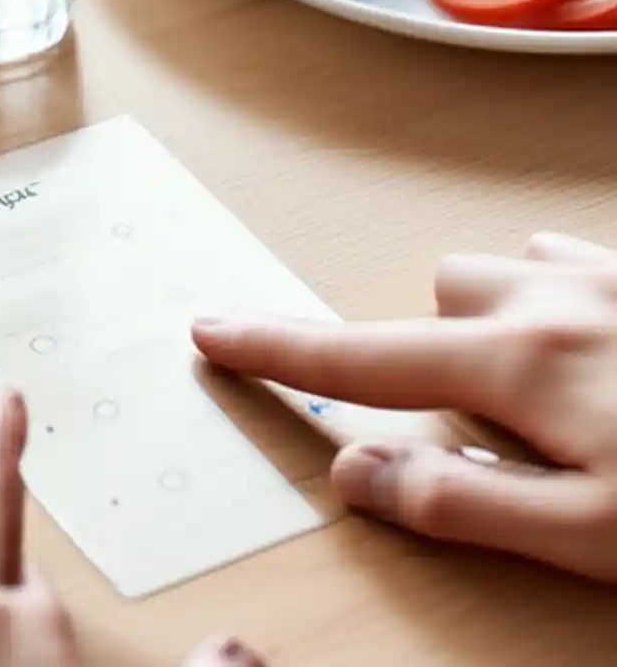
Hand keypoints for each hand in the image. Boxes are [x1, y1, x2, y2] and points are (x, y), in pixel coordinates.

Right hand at [192, 232, 616, 582]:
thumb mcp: (594, 535)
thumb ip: (465, 504)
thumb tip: (357, 474)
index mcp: (525, 363)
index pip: (363, 361)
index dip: (277, 351)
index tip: (216, 331)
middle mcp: (563, 297)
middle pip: (444, 292)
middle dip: (436, 341)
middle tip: (487, 411)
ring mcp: (615, 272)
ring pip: (514, 267)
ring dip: (503, 312)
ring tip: (555, 383)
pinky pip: (579, 259)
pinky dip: (565, 293)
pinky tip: (606, 347)